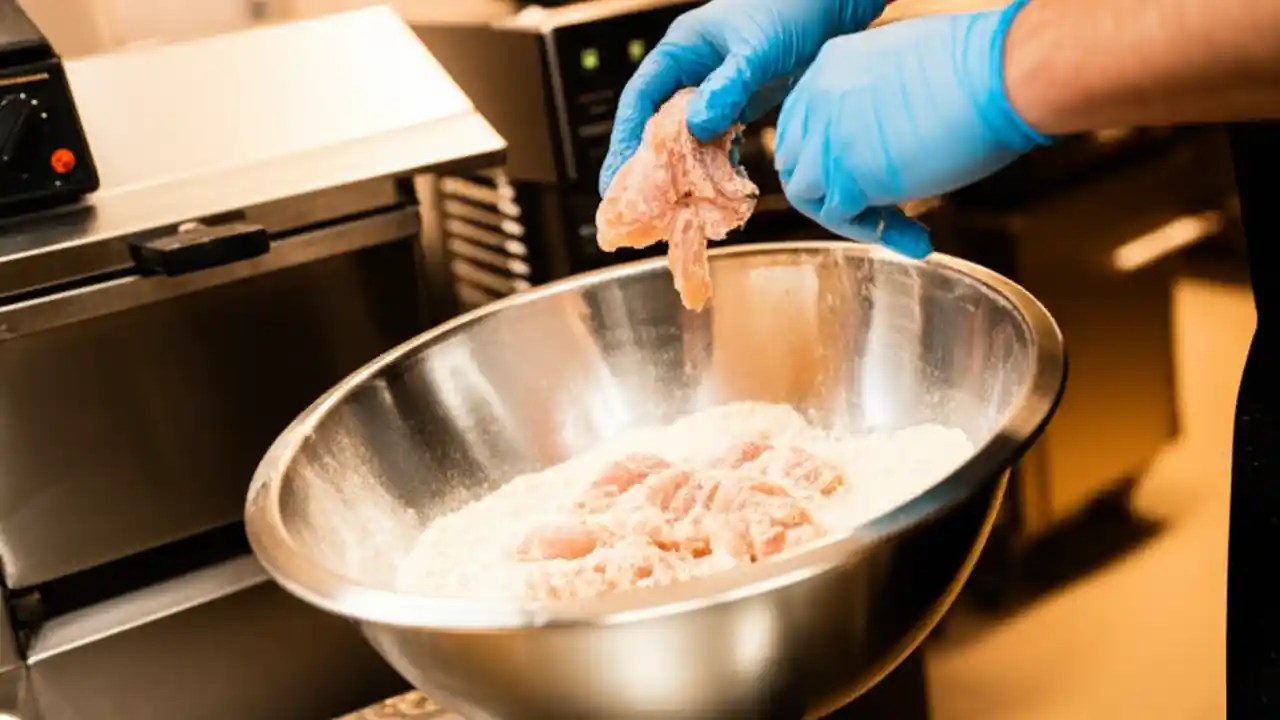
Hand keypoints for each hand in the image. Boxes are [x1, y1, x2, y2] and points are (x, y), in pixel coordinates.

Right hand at [598, 0, 888, 196]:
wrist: (832, 6)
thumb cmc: (791, 9)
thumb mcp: (755, 50)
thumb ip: (726, 87)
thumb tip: (697, 125)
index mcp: (681, 51)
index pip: (640, 101)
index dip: (625, 141)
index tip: (616, 179)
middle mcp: (692, 72)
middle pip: (658, 125)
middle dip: (649, 166)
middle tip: (638, 207)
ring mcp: (716, 89)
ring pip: (688, 138)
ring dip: (683, 172)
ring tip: (674, 208)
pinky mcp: (740, 103)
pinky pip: (718, 140)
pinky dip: (717, 165)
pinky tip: (717, 191)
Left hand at [774, 2, 1049, 257]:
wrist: (1003, 74)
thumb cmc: (981, 69)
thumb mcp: (905, 70)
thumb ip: (877, 103)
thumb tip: (879, 137)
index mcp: (831, 66)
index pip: (801, 122)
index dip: (824, 155)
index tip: (855, 176)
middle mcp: (819, 98)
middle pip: (795, 159)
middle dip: (829, 190)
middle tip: (872, 208)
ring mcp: (828, 137)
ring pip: (808, 194)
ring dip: (851, 217)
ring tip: (898, 228)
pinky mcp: (848, 174)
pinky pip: (841, 218)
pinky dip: (876, 234)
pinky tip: (914, 237)